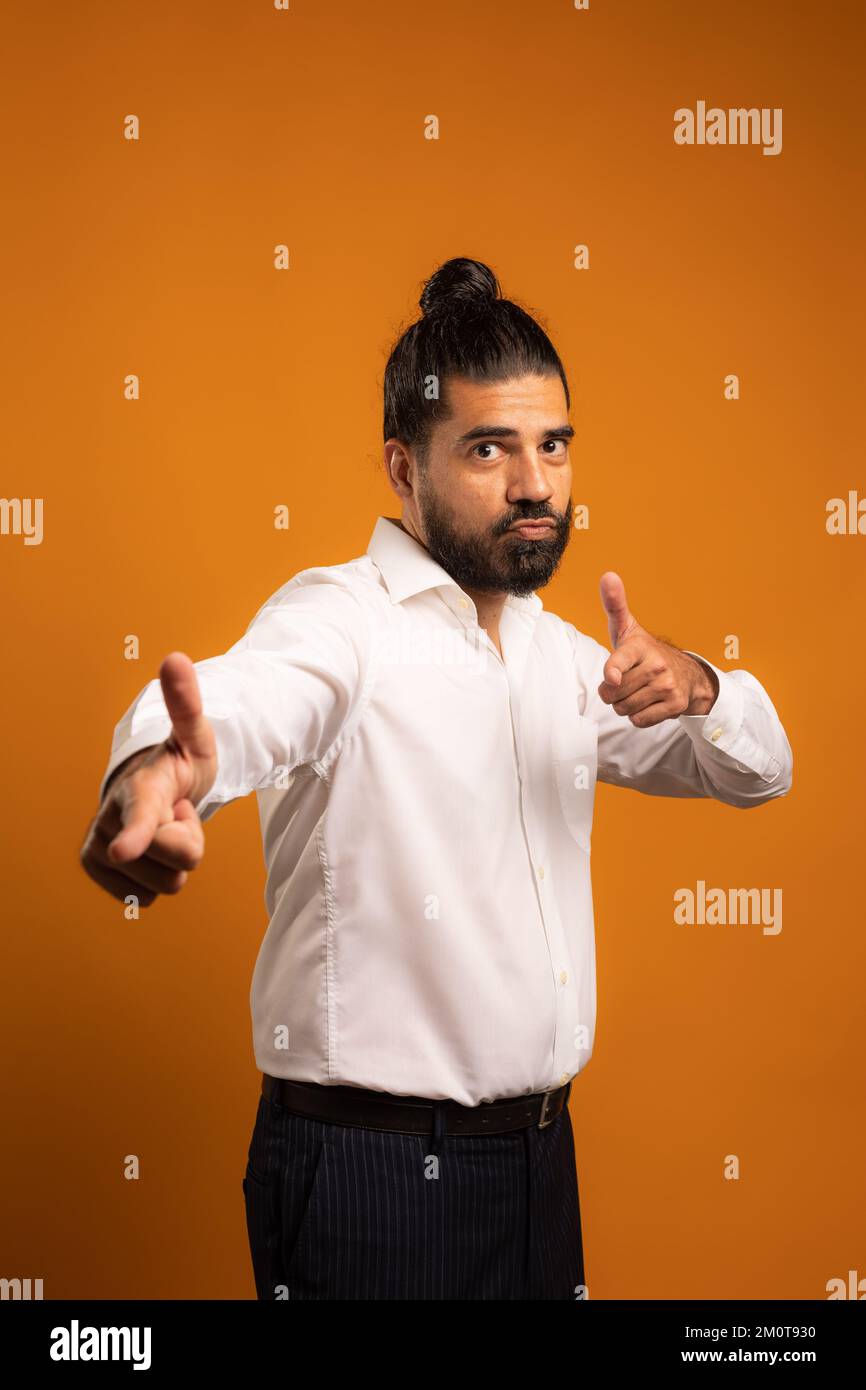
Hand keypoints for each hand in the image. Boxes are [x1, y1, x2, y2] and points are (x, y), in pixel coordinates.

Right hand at [79, 653, 217, 904]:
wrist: (148, 787)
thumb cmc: (175, 763)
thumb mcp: (194, 736)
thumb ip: (186, 704)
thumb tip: (175, 658)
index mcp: (140, 788)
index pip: (140, 816)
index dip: (137, 834)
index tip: (123, 849)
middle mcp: (110, 818)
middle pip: (180, 862)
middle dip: (190, 843)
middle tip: (177, 814)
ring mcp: (99, 846)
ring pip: (166, 885)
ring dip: (172, 861)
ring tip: (163, 827)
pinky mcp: (95, 869)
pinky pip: (146, 897)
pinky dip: (154, 877)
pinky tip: (149, 849)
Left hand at [597, 572, 717, 725]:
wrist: (686, 674)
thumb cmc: (645, 652)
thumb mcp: (628, 629)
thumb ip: (614, 605)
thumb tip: (608, 575)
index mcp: (639, 646)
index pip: (621, 661)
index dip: (613, 671)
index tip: (611, 678)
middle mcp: (656, 665)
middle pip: (612, 694)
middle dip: (613, 692)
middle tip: (626, 681)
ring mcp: (668, 686)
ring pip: (624, 709)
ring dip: (625, 705)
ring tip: (638, 691)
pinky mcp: (675, 705)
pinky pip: (640, 721)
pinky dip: (639, 716)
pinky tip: (649, 702)